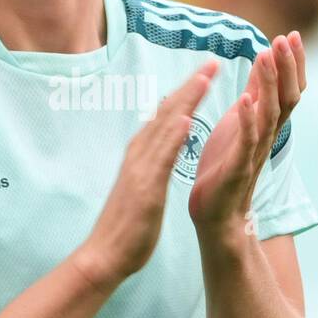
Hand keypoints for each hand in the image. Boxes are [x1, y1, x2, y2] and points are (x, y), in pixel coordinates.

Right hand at [75, 59, 218, 286]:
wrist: (105, 255)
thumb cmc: (126, 226)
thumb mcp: (142, 185)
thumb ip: (151, 162)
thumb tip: (162, 143)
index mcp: (140, 154)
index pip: (166, 115)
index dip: (186, 93)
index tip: (205, 73)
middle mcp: (138, 154)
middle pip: (167, 112)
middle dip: (190, 86)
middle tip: (212, 62)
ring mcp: (140, 169)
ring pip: (165, 127)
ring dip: (186, 100)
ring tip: (205, 77)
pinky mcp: (145, 188)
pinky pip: (161, 158)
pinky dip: (174, 136)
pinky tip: (187, 119)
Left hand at [188, 32, 305, 231]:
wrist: (218, 216)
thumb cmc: (226, 166)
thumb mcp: (240, 122)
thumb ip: (253, 94)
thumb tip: (263, 61)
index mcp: (266, 125)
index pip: (288, 90)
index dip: (293, 64)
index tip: (292, 35)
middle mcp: (266, 136)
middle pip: (287, 98)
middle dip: (288, 67)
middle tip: (287, 38)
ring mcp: (254, 152)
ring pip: (269, 115)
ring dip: (268, 85)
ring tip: (265, 56)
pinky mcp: (237, 169)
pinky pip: (246, 143)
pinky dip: (247, 121)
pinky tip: (244, 100)